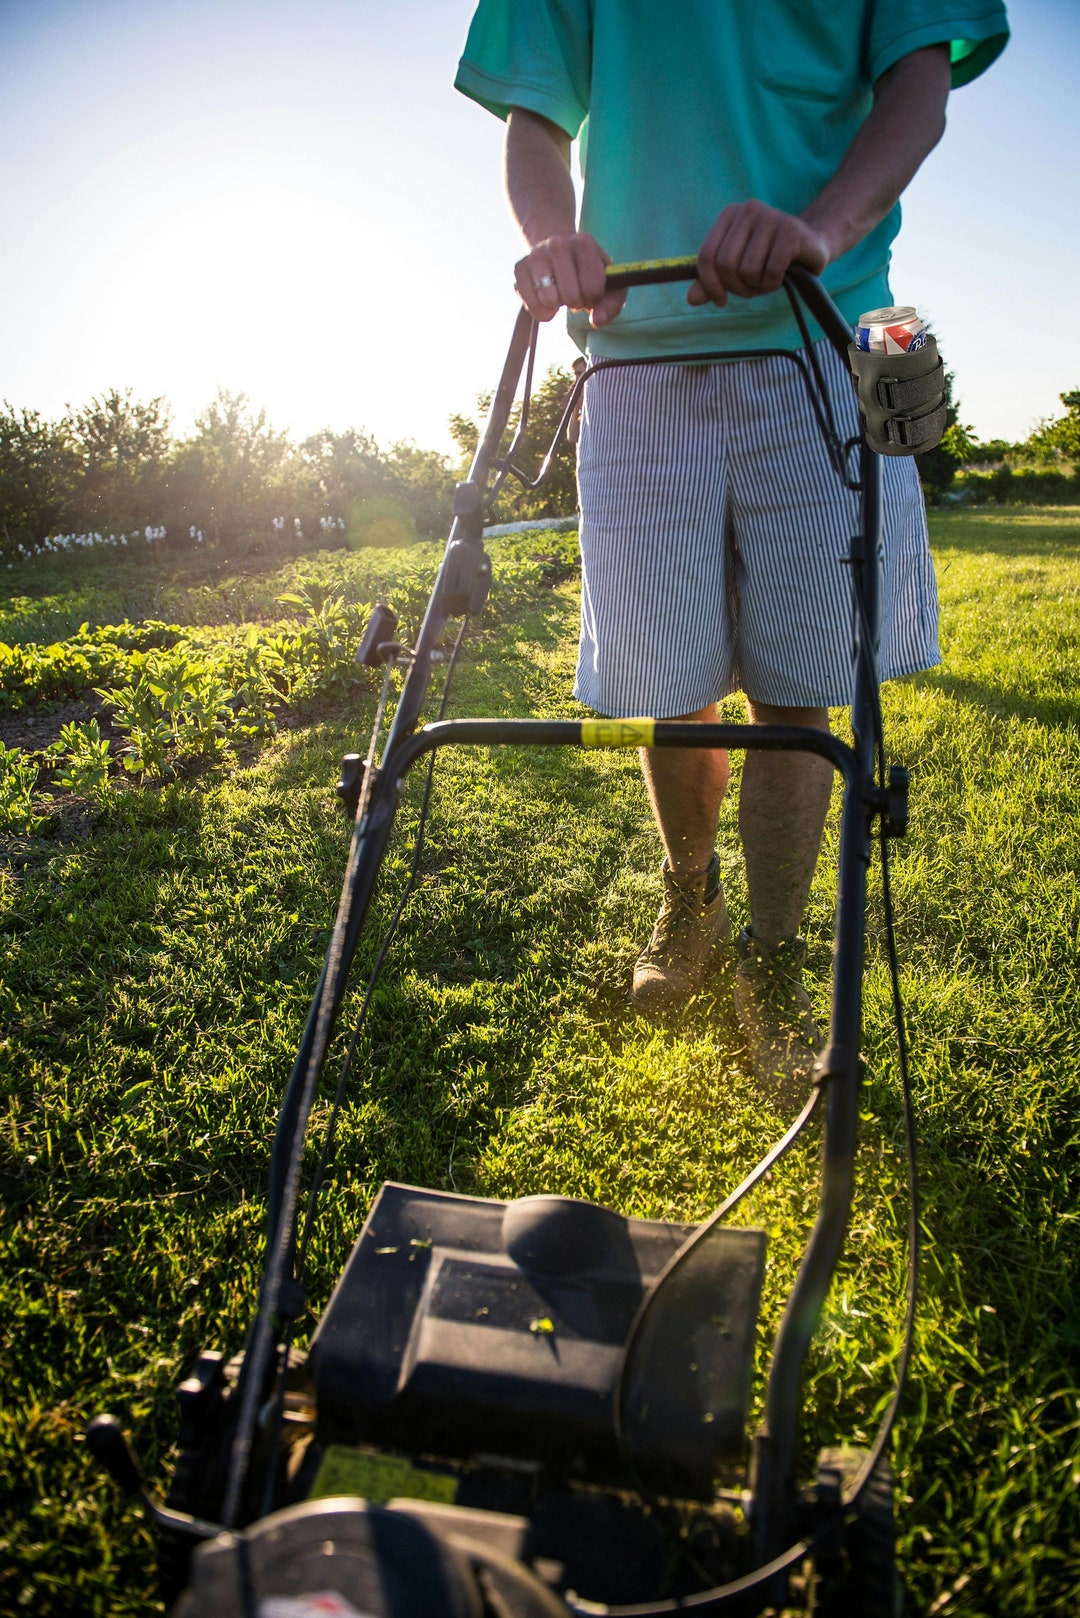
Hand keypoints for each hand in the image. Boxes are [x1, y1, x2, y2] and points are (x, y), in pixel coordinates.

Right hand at [514, 233, 626, 327]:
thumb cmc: (587, 272)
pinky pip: (532, 306)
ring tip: (559, 294)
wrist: (556, 249)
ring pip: (549, 301)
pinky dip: (541, 311)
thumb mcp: (608, 284)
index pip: (592, 289)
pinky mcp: (519, 269)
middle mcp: (557, 244)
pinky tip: (545, 299)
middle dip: (575, 303)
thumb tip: (596, 321)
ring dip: (557, 306)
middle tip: (574, 293)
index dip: (593, 298)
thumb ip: (611, 305)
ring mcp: (535, 255)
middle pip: (570, 297)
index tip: (590, 292)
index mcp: (583, 243)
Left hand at [688, 200, 830, 306]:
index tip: (720, 300)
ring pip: (748, 270)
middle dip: (737, 287)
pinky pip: (771, 272)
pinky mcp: (791, 231)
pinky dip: (774, 283)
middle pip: (726, 264)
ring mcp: (771, 216)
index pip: (706, 255)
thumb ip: (713, 281)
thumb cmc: (769, 259)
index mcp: (730, 214)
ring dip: (758, 286)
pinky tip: (782, 278)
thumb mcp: (738, 270)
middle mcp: (749, 209)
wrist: (812, 248)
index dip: (710, 284)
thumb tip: (691, 299)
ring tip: (768, 280)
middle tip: (751, 289)